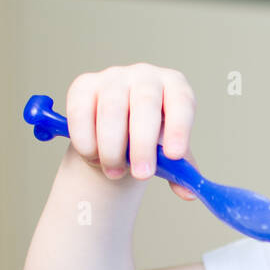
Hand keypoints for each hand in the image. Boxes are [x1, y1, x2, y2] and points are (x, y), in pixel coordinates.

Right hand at [64, 62, 198, 200]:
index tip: (174, 156)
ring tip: (115, 172)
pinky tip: (93, 157)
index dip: (179, 127)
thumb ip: (180, 170)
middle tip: (142, 175)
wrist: (118, 129)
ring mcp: (112, 77)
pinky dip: (86, 139)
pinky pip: (81, 111)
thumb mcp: (168, 150)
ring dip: (112, 147)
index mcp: (174, 86)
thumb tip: (188, 193)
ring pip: (111, 110)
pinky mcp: (83, 85)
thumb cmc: (150, 137)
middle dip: (143, 144)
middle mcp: (145, 76)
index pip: (181, 101)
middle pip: (145, 104)